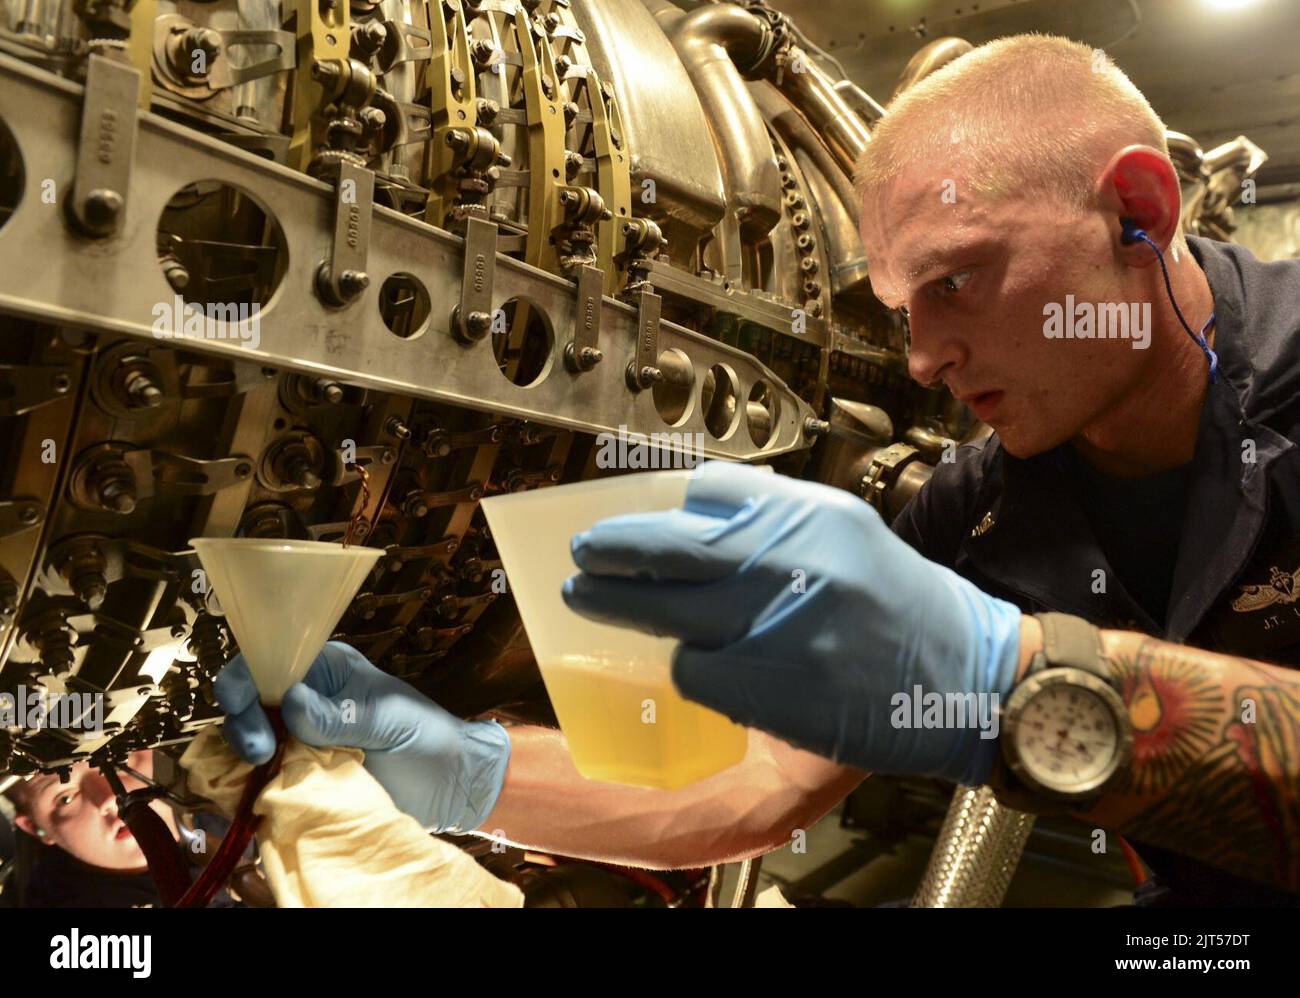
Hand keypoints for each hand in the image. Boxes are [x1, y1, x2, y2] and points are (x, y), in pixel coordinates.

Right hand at [215, 642, 510, 832]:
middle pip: (246, 704)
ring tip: (258, 775)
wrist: (448, 786)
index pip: (266, 662)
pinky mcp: (296, 780)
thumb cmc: (426, 737)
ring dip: (240, 759)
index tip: (247, 713)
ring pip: (246, 744)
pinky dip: (247, 788)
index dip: (245, 682)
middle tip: (260, 755)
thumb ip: (340, 715)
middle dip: (242, 725)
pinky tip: (246, 797)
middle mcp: (302, 701)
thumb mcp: (388, 720)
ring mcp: (295, 742)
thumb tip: (289, 703)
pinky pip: (258, 781)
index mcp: (323, 670)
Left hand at [561, 461, 1021, 784]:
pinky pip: (694, 669)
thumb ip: (777, 519)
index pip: (710, 493)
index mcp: (810, 515)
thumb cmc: (904, 606)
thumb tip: (693, 515)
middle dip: (613, 550)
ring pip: (666, 611)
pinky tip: (689, 661)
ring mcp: (773, 625)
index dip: (665, 509)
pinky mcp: (767, 686)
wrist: (965, 682)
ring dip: (619, 606)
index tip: (634, 520)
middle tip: (581, 554)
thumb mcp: (849, 534)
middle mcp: (789, 560)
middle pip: (670, 548)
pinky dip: (686, 665)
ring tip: (587, 599)